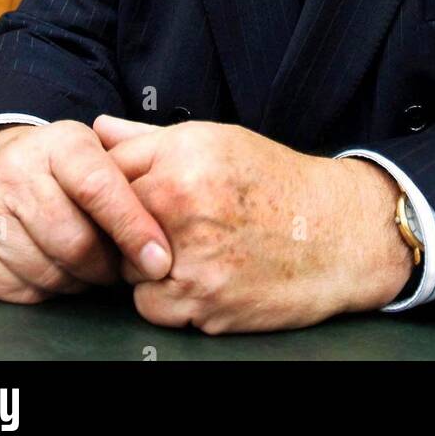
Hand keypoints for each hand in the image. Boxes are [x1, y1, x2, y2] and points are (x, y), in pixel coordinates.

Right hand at [0, 120, 172, 303]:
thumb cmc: (63, 168)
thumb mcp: (98, 151)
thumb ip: (137, 167)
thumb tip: (176, 197)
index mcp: (59, 142)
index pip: (99, 188)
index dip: (133, 228)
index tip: (160, 260)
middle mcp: (15, 170)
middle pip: (75, 240)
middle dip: (107, 265)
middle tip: (119, 268)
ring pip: (50, 271)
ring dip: (79, 281)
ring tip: (88, 267)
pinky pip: (20, 290)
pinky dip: (46, 290)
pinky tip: (53, 270)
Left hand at [93, 115, 413, 333]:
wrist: (338, 234)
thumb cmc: (277, 183)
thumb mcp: (219, 141)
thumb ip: (150, 138)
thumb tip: (97, 128)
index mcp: (184, 156)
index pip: (108, 169)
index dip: (114, 184)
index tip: (132, 192)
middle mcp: (182, 203)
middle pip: (109, 221)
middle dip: (128, 225)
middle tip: (166, 223)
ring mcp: (191, 257)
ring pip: (125, 269)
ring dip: (145, 264)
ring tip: (191, 249)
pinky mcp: (202, 304)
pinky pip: (150, 306)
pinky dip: (167, 298)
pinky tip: (201, 276)